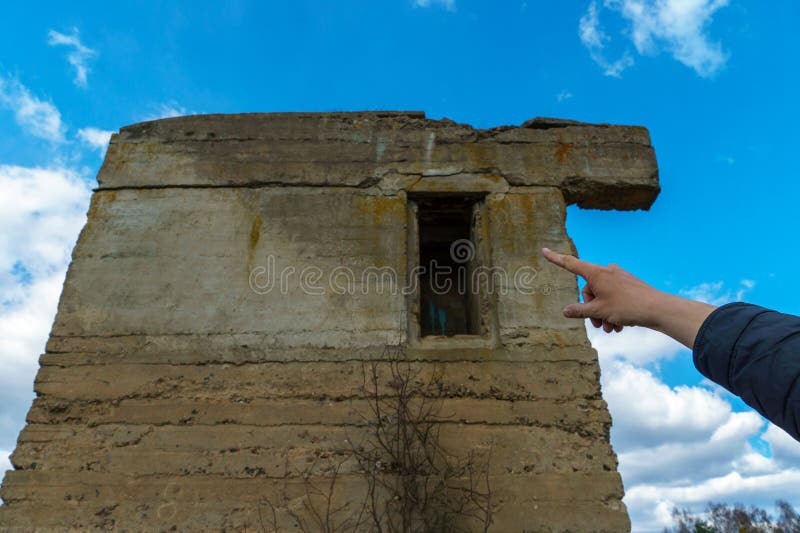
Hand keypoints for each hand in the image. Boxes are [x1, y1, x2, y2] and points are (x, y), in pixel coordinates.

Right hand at [542, 248, 660, 332]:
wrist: (658, 309)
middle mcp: (607, 271)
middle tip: (598, 325)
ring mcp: (618, 277)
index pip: (570, 264)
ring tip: (611, 329)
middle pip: (588, 290)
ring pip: (602, 296)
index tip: (544, 251)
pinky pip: (614, 297)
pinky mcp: (628, 284)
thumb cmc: (627, 307)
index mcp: (596, 273)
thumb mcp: (599, 311)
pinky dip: (613, 311)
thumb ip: (580, 310)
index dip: (555, 259)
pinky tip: (619, 325)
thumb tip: (565, 310)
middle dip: (591, 309)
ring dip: (603, 314)